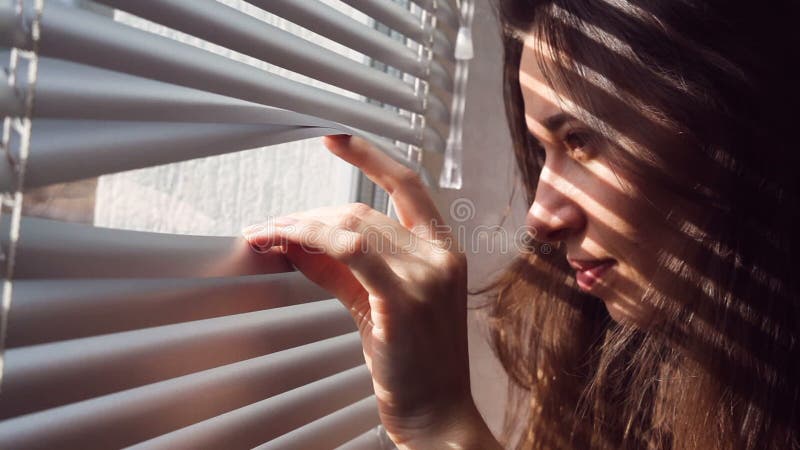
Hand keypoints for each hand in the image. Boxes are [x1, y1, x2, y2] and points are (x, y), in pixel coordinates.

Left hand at [242, 136, 494, 448]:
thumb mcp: (379, 305)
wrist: (436, 415)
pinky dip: (311, 240)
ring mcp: (427, 275)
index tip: (335, 137)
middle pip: (362, 210)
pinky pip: (349, 251)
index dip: (370, 155)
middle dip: (308, 214)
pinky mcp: (404, 299)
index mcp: (444, 251)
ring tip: (266, 235)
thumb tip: (295, 242)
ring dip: (300, 226)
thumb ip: (341, 270)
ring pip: (351, 226)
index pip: (409, 185)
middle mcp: (441, 256)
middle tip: (269, 226)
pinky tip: (283, 242)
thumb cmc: (413, 363)